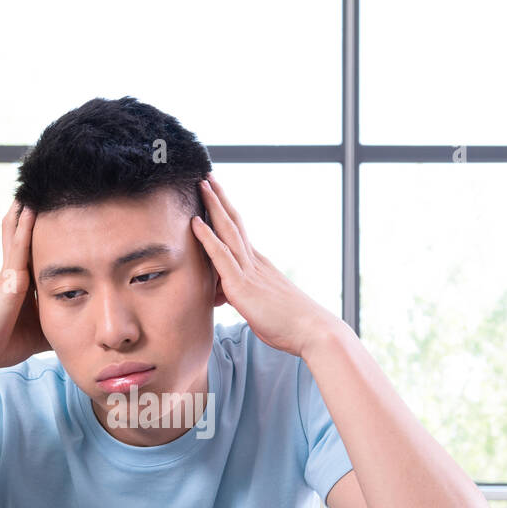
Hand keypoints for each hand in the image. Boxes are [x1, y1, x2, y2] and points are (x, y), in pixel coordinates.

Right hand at [0, 198, 50, 370]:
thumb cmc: (1, 345)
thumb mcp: (39, 332)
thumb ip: (56, 322)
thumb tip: (82, 326)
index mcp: (20, 284)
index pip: (35, 251)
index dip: (42, 231)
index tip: (58, 211)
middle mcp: (14, 272)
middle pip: (24, 234)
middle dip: (33, 212)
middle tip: (49, 187)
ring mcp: (9, 272)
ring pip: (19, 232)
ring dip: (27, 209)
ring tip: (38, 183)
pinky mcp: (8, 277)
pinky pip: (17, 246)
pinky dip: (24, 226)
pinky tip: (30, 207)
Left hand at [190, 173, 337, 358]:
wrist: (311, 330)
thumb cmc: (288, 324)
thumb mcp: (259, 306)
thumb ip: (241, 296)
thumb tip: (224, 296)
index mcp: (258, 265)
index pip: (239, 232)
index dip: (226, 212)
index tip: (216, 194)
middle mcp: (254, 262)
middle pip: (233, 223)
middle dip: (219, 199)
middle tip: (207, 177)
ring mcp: (248, 271)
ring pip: (227, 231)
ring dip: (213, 206)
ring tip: (201, 184)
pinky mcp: (242, 286)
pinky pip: (222, 257)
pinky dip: (207, 238)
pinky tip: (195, 222)